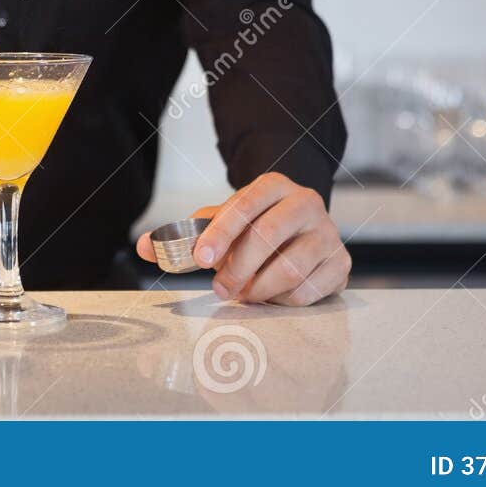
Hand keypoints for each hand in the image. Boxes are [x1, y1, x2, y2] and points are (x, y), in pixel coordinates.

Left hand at [136, 172, 350, 305]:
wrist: (302, 232)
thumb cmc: (257, 228)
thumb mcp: (224, 223)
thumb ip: (185, 234)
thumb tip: (144, 246)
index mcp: (274, 185)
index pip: (245, 205)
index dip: (221, 233)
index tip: (200, 258)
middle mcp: (306, 203)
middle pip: (267, 236)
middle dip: (236, 268)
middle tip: (219, 289)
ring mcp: (329, 233)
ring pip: (289, 268)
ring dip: (259, 288)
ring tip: (246, 293)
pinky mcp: (341, 263)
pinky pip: (308, 290)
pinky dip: (283, 300)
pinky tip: (273, 295)